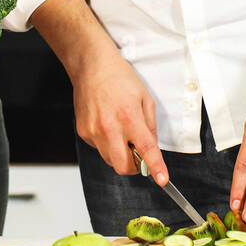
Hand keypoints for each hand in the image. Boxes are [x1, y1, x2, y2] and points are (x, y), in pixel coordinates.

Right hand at [72, 48, 170, 184]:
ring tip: (120, 131)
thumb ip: (150, 126)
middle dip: (133, 166)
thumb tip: (152, 149)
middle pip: (123, 166)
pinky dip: (106, 143)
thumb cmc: (120, 78)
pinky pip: (98, 148)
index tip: (162, 180)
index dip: (155, 168)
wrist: (92, 66)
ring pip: (109, 159)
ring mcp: (93, 130)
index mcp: (129, 117)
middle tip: (138, 155)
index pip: (146, 150)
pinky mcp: (83, 131)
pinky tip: (107, 124)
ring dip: (119, 154)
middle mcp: (110, 127)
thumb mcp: (145, 98)